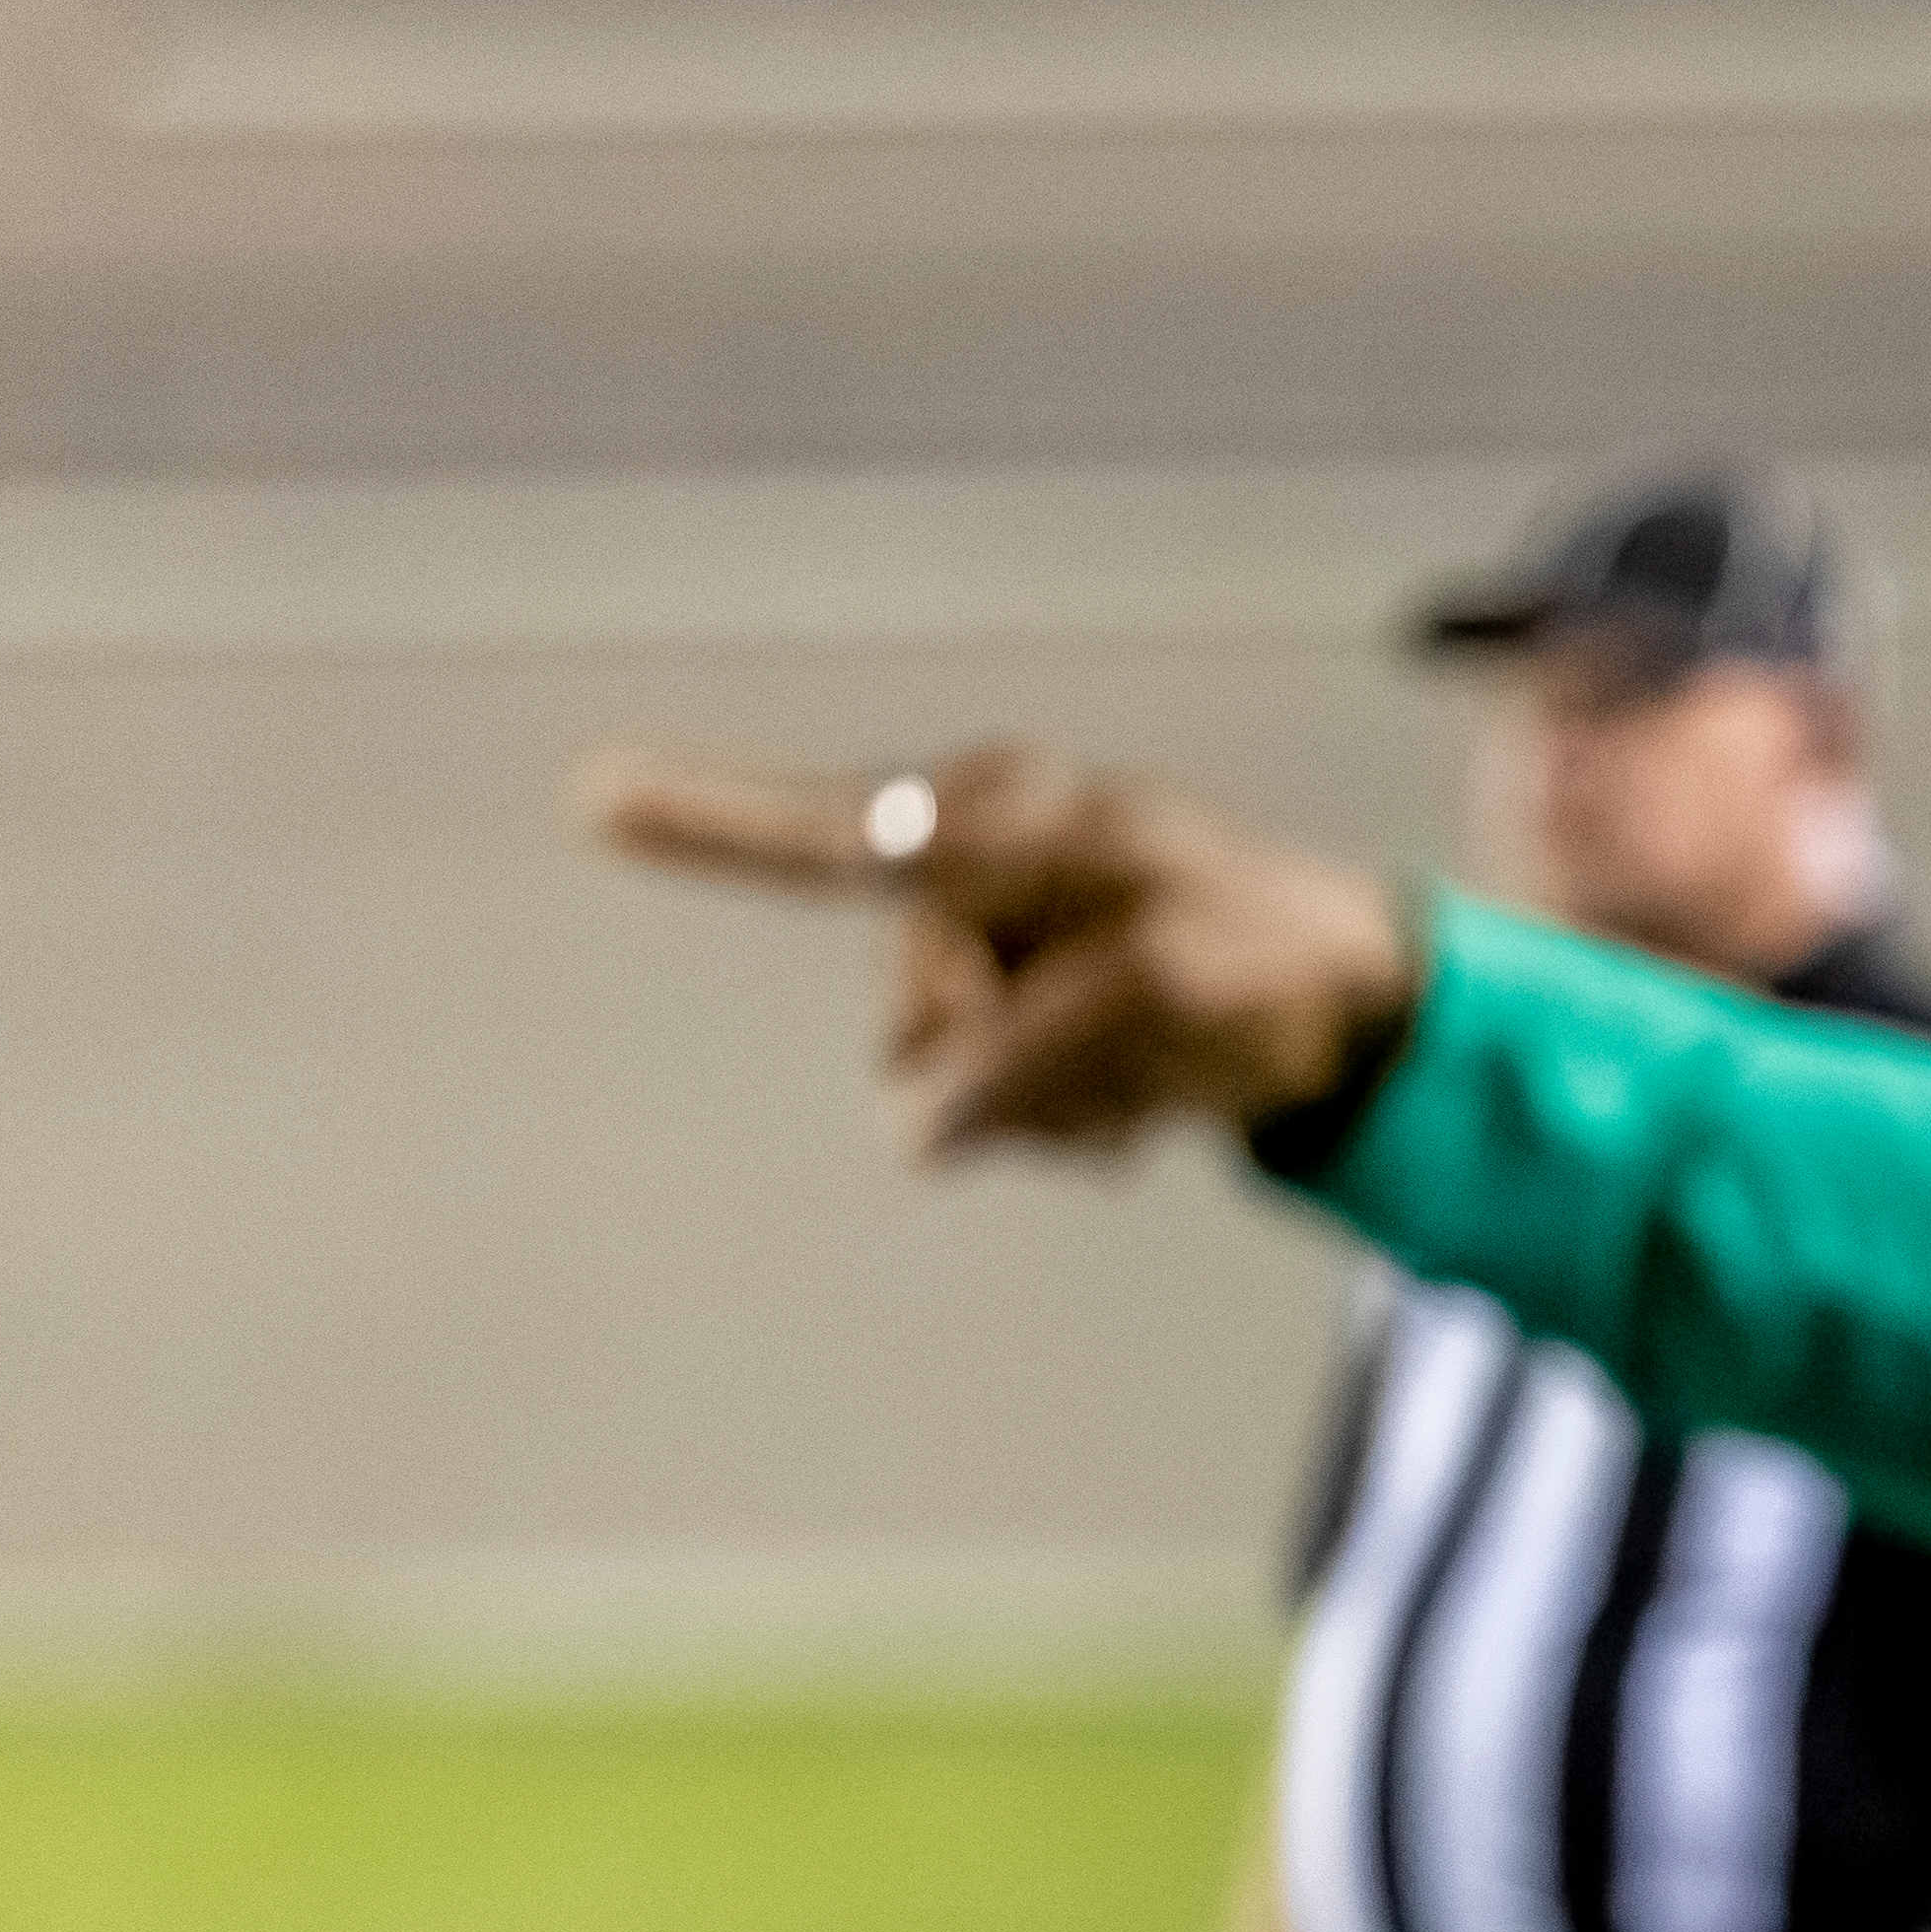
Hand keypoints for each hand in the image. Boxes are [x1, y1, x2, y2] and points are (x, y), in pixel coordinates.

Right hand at [588, 738, 1416, 1157]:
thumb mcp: (1163, 998)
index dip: (711, 822)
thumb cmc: (1259, 954)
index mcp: (1006, 823)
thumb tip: (910, 1136)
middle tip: (1133, 1038)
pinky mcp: (994, 1021)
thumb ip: (1022, 1054)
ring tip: (1146, 1064)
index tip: (591, 796)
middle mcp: (968, 871)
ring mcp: (976, 949)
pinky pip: (982, 1116)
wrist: (1339, 995)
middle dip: (1020, 1061)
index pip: (837, 835)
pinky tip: (1135, 1091)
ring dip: (1051, 1102)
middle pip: (913, 1023)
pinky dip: (1060, 1122)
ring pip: (942, 1088)